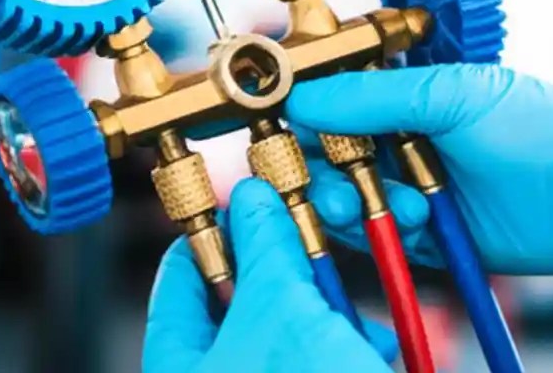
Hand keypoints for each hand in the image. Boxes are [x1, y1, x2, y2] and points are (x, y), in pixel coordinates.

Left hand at [143, 178, 397, 372]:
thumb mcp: (285, 312)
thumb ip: (265, 248)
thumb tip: (252, 197)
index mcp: (178, 368)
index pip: (179, 278)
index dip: (218, 229)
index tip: (254, 200)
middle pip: (238, 301)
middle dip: (288, 272)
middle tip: (313, 244)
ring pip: (287, 331)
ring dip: (329, 312)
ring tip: (355, 318)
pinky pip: (317, 360)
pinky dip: (346, 347)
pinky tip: (374, 349)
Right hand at [286, 64, 552, 285]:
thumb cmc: (540, 127)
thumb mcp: (454, 95)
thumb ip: (373, 97)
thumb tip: (301, 97)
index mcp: (399, 87)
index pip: (325, 93)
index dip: (298, 107)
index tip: (278, 120)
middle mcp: (393, 132)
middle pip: (317, 150)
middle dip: (320, 170)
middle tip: (340, 186)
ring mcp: (403, 180)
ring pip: (337, 195)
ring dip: (354, 203)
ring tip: (401, 206)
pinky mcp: (416, 230)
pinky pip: (370, 234)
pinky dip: (382, 230)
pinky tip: (416, 222)